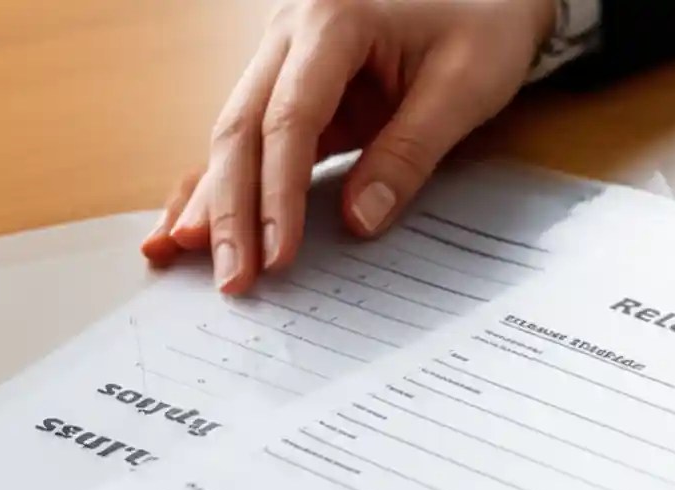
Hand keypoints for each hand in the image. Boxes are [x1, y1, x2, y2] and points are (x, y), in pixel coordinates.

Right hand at [140, 0, 555, 292]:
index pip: (290, 120)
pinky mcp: (292, 86)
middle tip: (233, 278)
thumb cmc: (482, 28)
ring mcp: (283, 57)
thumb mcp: (464, 89)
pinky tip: (192, 222)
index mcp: (333, 19)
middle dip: (232, 210)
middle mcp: (291, 30)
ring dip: (218, 201)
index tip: (279, 255)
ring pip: (235, 134)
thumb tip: (358, 222)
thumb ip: (409, 154)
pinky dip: (224, 182)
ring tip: (194, 261)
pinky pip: (252, 138)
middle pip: (243, 127)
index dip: (279, 194)